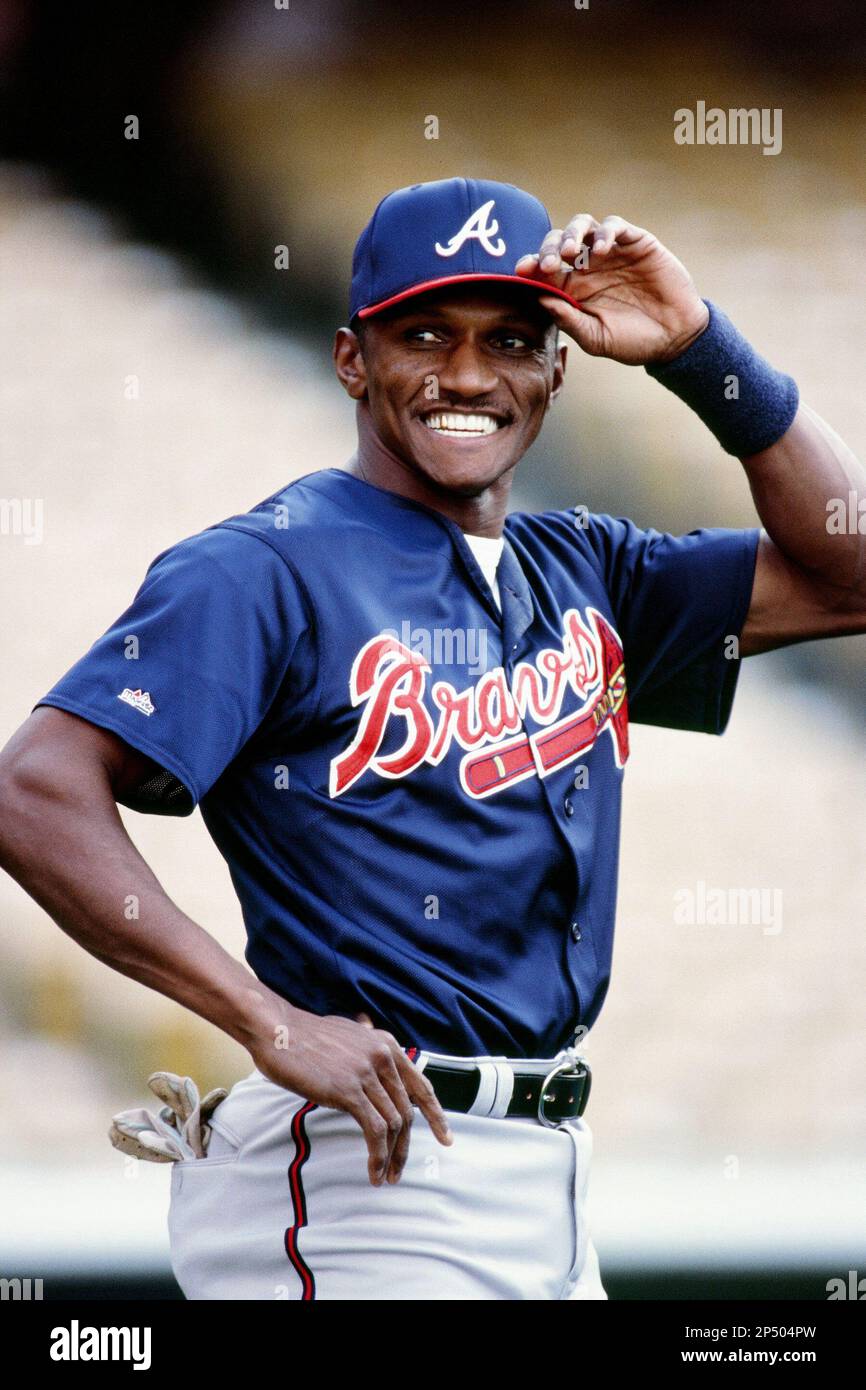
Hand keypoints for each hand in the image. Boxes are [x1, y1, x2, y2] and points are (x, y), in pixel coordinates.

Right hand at [248, 1001, 452, 1186]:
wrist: (277, 1030)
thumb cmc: (305, 1037)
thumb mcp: (348, 1036)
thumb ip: (367, 1052)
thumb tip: (375, 1068)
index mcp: (386, 1045)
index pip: (421, 1085)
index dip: (436, 1114)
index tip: (445, 1136)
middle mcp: (383, 1056)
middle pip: (408, 1110)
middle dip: (407, 1145)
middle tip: (400, 1170)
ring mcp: (367, 1073)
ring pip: (395, 1123)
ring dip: (393, 1156)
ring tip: (386, 1177)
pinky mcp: (349, 1090)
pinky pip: (375, 1130)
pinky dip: (379, 1155)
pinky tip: (373, 1170)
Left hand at [515, 212, 708, 365]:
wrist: (674, 338)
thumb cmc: (632, 342)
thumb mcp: (595, 337)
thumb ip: (569, 319)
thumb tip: (541, 298)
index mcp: (573, 288)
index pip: (545, 269)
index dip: (531, 265)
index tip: (522, 271)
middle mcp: (588, 266)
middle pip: (559, 243)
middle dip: (549, 249)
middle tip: (549, 265)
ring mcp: (611, 252)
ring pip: (583, 226)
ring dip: (572, 234)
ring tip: (571, 252)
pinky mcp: (635, 242)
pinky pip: (615, 226)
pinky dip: (605, 232)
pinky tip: (602, 249)